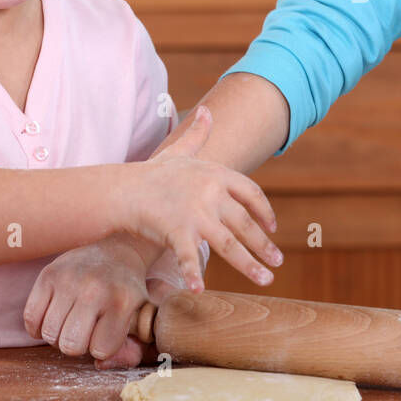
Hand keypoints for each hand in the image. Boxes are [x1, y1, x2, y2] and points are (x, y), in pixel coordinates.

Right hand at [23, 237, 151, 365]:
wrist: (116, 250)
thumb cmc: (125, 291)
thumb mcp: (138, 317)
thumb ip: (129, 350)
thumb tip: (100, 365)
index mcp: (121, 301)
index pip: (100, 350)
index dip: (101, 347)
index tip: (105, 333)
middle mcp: (94, 289)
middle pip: (70, 345)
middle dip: (76, 345)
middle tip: (84, 330)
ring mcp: (69, 280)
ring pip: (48, 334)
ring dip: (57, 335)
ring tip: (70, 321)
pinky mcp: (48, 274)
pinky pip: (30, 317)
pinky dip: (37, 326)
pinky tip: (53, 317)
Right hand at [126, 106, 281, 291]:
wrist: (122, 188)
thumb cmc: (152, 174)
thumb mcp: (179, 151)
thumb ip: (197, 133)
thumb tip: (206, 110)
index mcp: (216, 175)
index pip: (252, 193)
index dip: (265, 211)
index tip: (272, 227)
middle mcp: (211, 194)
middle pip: (246, 223)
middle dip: (264, 245)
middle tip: (278, 262)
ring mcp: (195, 213)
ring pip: (230, 244)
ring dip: (250, 265)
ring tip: (266, 279)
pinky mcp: (176, 231)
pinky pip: (190, 257)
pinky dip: (194, 274)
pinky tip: (200, 290)